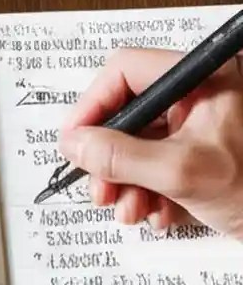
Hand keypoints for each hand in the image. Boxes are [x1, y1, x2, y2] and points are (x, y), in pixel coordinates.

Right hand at [58, 48, 242, 239]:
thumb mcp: (182, 172)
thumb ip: (121, 155)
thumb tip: (74, 142)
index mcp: (205, 78)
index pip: (126, 71)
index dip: (93, 105)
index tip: (76, 140)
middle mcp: (204, 95)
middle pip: (130, 111)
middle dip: (109, 155)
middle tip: (98, 186)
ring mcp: (207, 125)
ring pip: (143, 142)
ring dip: (126, 180)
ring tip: (128, 209)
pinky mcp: (210, 154)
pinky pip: (162, 163)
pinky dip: (150, 190)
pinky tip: (155, 213)